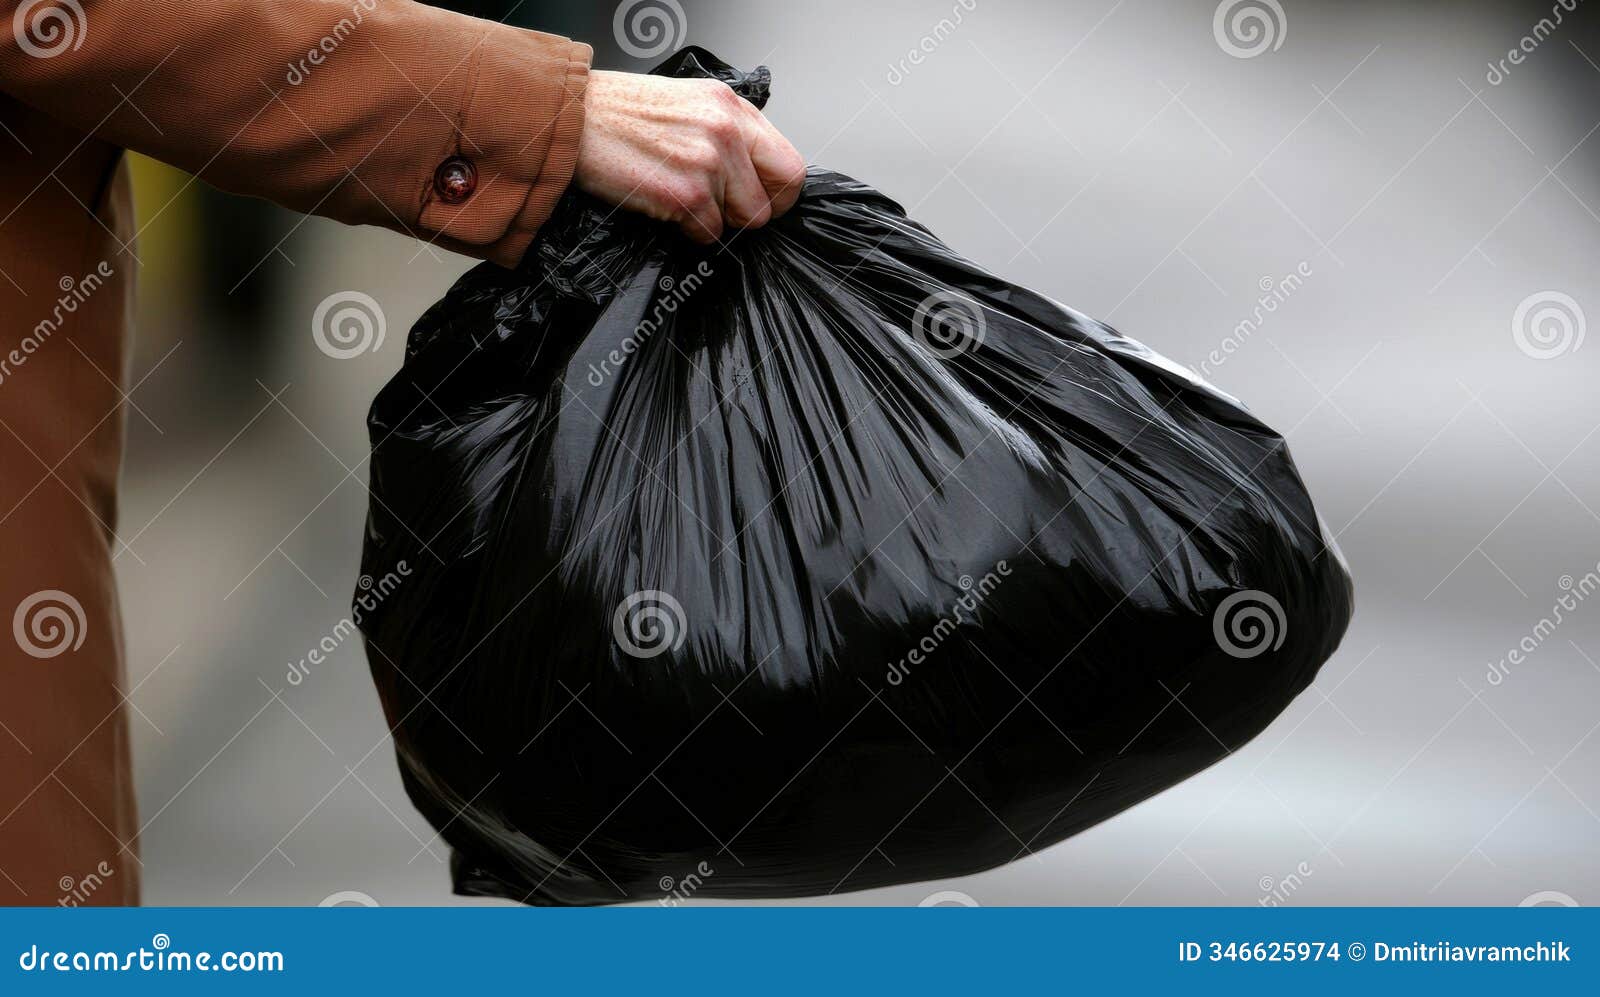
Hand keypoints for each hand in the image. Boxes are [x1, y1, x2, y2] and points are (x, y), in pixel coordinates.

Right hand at [574, 70, 805, 243]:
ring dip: (713, 221)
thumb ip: (728, 132)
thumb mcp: (689, 103)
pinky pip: (708, 235)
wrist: (572, 117)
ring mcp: (708, 163)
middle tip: (714, 206)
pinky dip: (687, 231)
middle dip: (744, 214)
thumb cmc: (620, 112)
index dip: (778, 195)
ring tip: (680, 197)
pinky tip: (662, 203)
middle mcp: (727, 132)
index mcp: (732, 107)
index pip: (790, 167)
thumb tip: (753, 173)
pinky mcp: (685, 195)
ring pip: (740, 223)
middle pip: (770, 204)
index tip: (760, 201)